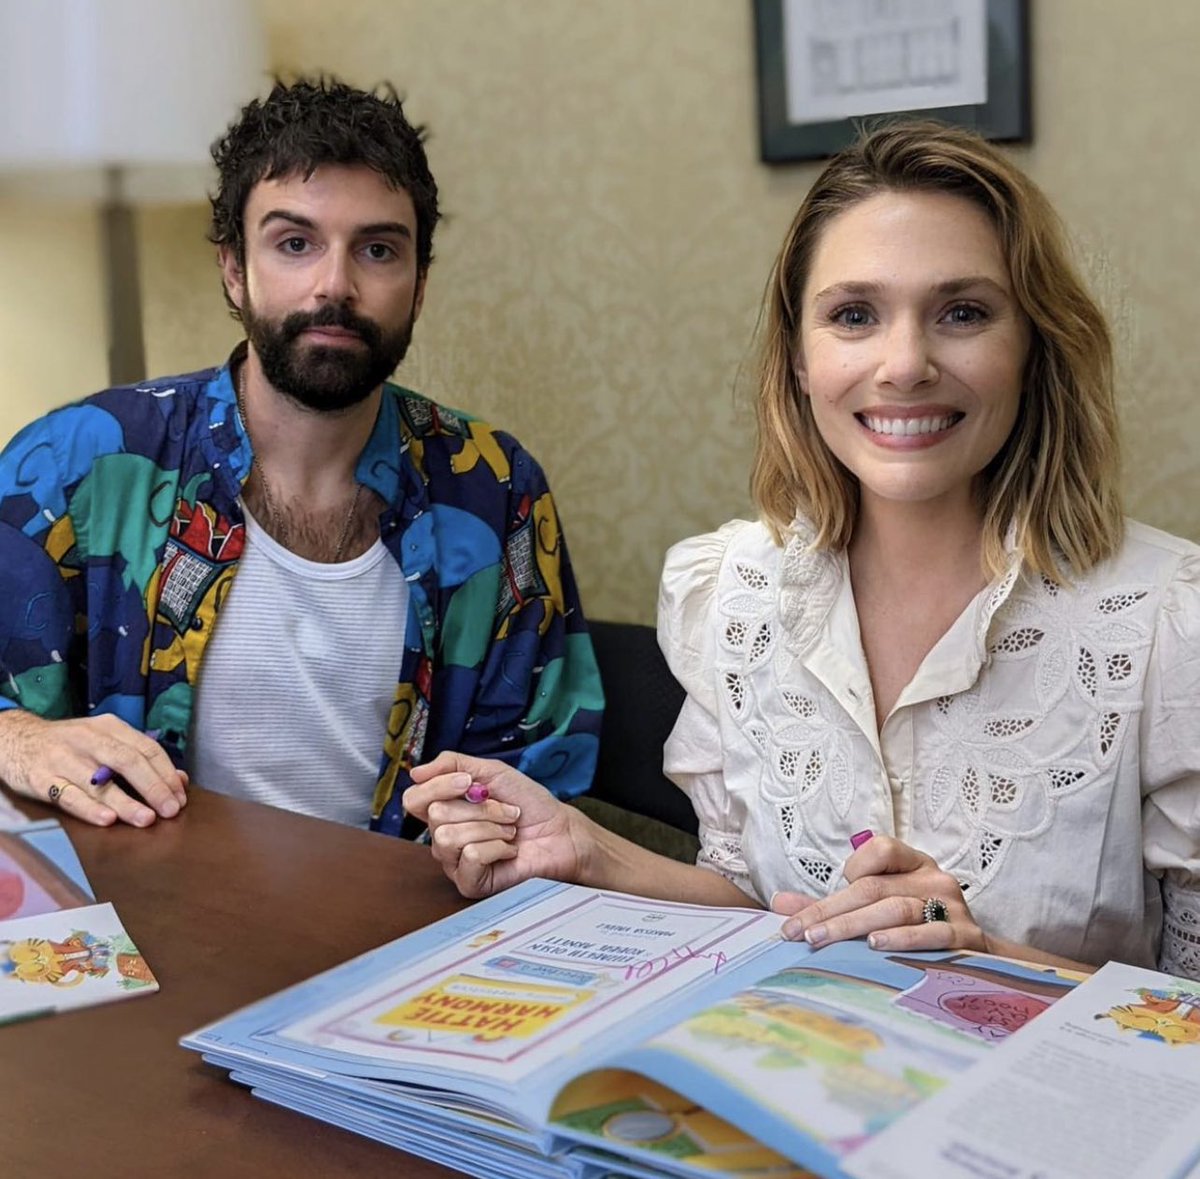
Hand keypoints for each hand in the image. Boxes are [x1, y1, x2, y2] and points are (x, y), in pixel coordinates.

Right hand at [0, 711, 187, 827]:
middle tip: (170, 810)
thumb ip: (140, 758)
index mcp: (109, 727)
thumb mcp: (105, 741)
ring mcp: (62, 758)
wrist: (16, 738)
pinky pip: (67, 795)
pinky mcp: (40, 777)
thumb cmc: (72, 745)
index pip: (146, 748)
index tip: (180, 796)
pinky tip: (107, 819)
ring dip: (126, 802)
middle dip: (153, 786)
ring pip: (99, 782)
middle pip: (127, 761)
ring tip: (146, 819)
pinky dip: (89, 808)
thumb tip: (180, 781)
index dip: (166, 773)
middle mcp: (87, 739)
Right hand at [405, 752, 583, 898]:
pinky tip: (509, 850)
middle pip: (435, 815)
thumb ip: (452, 764)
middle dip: (480, 808)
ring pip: (449, 836)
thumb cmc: (527, 803)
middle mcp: (443, 837)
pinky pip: (469, 857)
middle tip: (505, 811)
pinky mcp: (470, 883)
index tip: (469, 782)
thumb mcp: (491, 771)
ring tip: (509, 830)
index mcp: (444, 810)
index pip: (413, 799)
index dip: (438, 786)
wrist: (559, 832)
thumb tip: (416, 772)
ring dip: (490, 826)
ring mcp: (455, 862)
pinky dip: (496, 847)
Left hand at [772, 835, 985, 952]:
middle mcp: (933, 878)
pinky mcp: (966, 936)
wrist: (977, 956)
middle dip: (831, 910)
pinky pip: (931, 934)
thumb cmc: (917, 925)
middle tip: (799, 932)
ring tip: (825, 938)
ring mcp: (952, 906)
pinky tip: (875, 946)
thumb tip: (777, 903)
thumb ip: (832, 904)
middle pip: (874, 887)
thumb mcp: (877, 906)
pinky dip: (901, 939)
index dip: (853, 867)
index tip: (828, 893)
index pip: (880, 850)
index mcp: (913, 863)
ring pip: (896, 909)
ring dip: (855, 925)